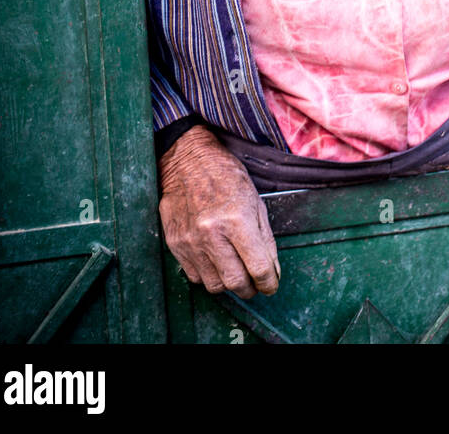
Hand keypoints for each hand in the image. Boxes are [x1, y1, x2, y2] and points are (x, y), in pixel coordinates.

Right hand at [159, 124, 280, 298]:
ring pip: (215, 285)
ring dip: (229, 282)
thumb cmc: (224, 176)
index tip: (271, 285)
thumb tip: (272, 271)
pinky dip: (208, 274)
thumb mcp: (255, 201)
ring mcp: (190, 242)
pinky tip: (215, 259)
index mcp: (236, 220)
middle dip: (250, 288)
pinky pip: (195, 276)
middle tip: (255, 282)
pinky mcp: (175, 245)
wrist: (186, 161)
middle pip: (236, 283)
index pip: (258, 268)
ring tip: (234, 268)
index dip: (269, 282)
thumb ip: (265, 239)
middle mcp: (211, 234)